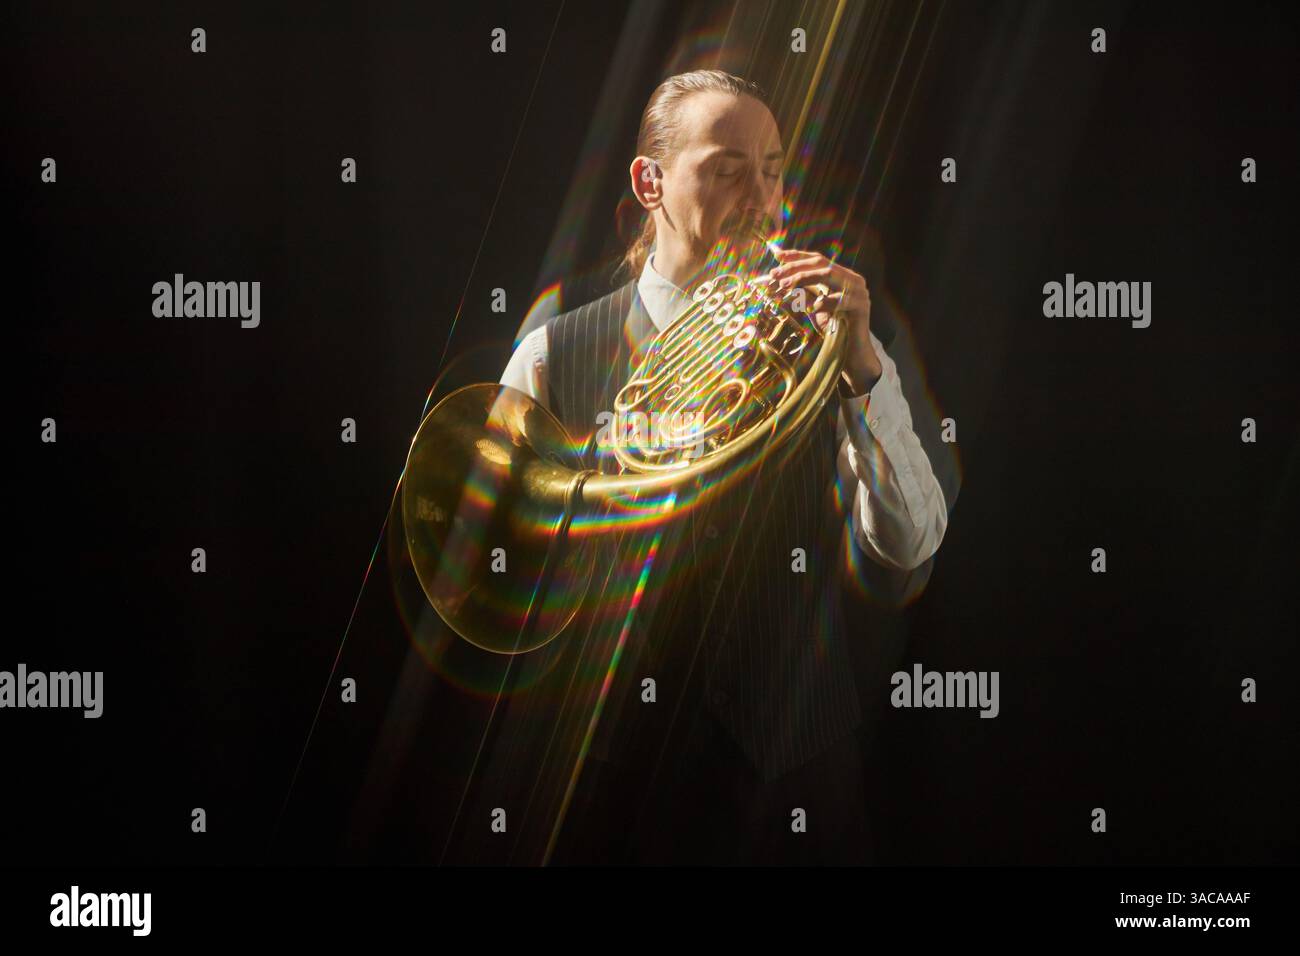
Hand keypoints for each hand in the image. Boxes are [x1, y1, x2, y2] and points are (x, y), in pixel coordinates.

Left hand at [769, 248, 881, 392]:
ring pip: (829, 275)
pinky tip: (813, 307)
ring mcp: (859, 291)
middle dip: (795, 267)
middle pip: (821, 264)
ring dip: (804, 278)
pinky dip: (824, 301)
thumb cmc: (833, 329)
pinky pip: (840, 299)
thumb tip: (782, 279)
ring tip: (785, 286)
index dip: (797, 256)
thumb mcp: (814, 307)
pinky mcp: (861, 306)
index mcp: (842, 276)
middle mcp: (852, 279)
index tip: (776, 255)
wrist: (852, 353)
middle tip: (775, 275)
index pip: (818, 260)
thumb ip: (804, 292)